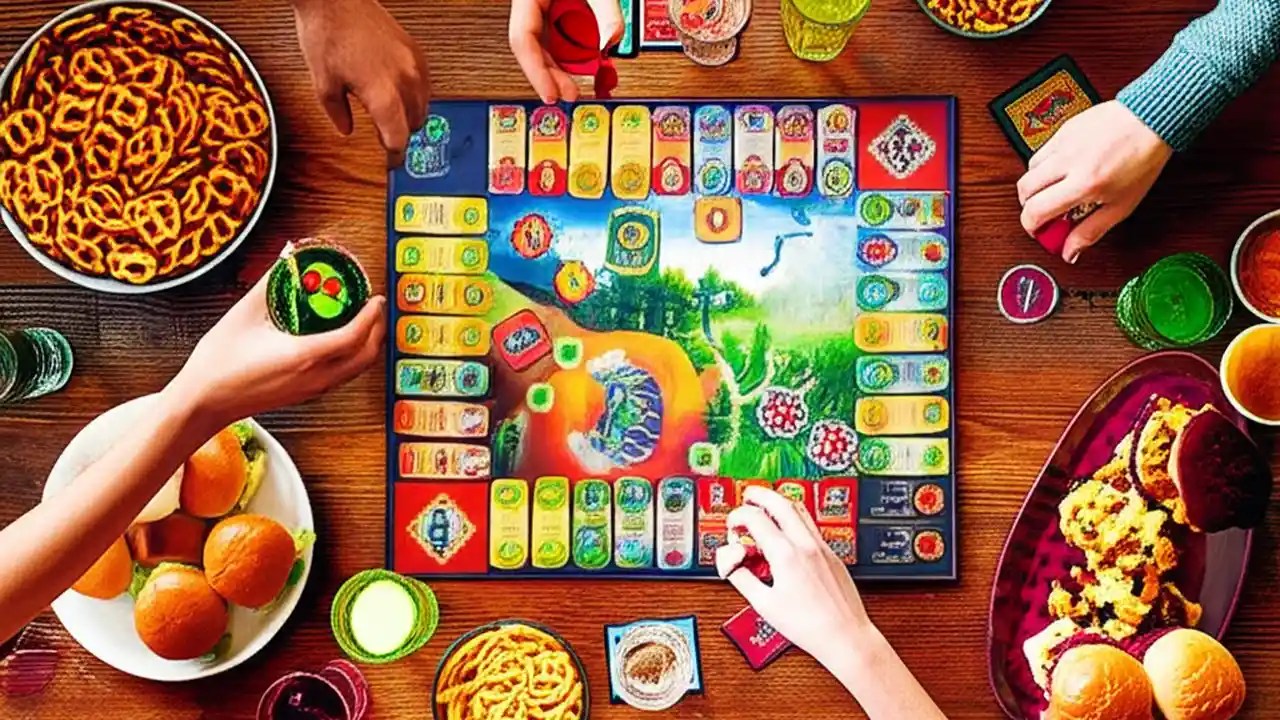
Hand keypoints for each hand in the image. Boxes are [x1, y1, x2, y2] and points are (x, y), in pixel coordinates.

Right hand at [166, 271, 385, 431]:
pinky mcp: (305, 394)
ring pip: (356, 369)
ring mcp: (312, 389)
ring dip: (367, 344)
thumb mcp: (244, 314)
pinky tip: (340, 340)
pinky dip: (352, 356)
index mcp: (304, 356)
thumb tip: (287, 258)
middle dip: (377, 330)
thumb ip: (270, 283)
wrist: (204, 401)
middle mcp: (315, 376)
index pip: (354, 336)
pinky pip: (342, 375)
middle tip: (374, 307)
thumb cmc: (220, 362)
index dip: (371, 316)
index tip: (375, 297)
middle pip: (365, 356)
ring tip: (363, 320)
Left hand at [293, 0, 429, 161]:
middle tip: (385, 137)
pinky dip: (415, 94)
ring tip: (391, 115)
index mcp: (382, 93)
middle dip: (400, 133)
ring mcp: (413, 64)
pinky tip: (398, 93)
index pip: (398, 138)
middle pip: (414, 124)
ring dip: (410, 115)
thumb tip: (346, 129)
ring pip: (424, 105)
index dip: (394, 155)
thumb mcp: (322, 84)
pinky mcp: (415, 51)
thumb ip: (338, 114)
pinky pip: (425, 84)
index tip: (391, 162)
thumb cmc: (327, 32)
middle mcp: (404, 79)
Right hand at [509, 0, 622, 102]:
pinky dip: (569, 54)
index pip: (522, 39)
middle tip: (571, 94)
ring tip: (576, 85)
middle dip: (552, 76)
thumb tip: (613, 40)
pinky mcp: (553, 10)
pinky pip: (556, 37)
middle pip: (532, 49)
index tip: (551, 94)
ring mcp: (540, 8)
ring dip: (561, 67)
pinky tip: (581, 66)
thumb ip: (607, 11)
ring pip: (543, 46)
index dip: (536, 72)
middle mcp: (529, 4)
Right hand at [715, 486, 871, 667]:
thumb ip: (743, 579)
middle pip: (781, 502)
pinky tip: (788, 533)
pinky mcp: (832, 555)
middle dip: (760, 495)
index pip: (755, 518)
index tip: (732, 526)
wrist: (846, 636)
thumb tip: (732, 565)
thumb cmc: (810, 626)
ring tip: (767, 507)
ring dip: (780, 503)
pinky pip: (811, 526)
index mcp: (786, 555)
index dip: (738, 517)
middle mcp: (806, 545)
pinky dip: (795, 520)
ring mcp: (822, 548)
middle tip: (748, 496)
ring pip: (800, 510)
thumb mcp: (765, 605)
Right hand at [1017, 101, 1172, 263]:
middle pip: (1025, 191)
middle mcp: (1069, 161)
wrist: (1151, 120)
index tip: (1041, 232)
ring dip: (1036, 186)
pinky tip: (1062, 171)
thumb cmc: (1142, 160)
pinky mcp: (1063, 129)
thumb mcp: (1121, 206)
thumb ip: (1090, 231)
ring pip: (1029, 171)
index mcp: (1084, 183)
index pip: (1036, 211)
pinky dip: (1045, 167)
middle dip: (1029, 207)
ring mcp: (1064, 143)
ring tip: (1056, 190)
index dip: (1032, 227)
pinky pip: (1041, 152)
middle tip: (1046, 214)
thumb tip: (1069, 252)